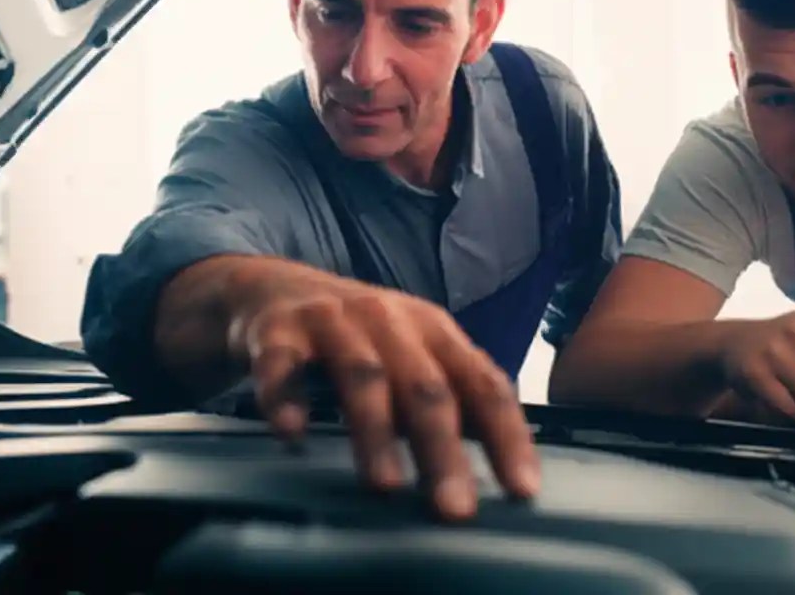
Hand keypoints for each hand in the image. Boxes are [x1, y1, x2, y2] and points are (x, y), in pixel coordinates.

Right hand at [231, 274, 539, 520]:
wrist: (272, 287)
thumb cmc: (359, 335)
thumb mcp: (414, 354)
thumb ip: (455, 399)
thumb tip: (506, 466)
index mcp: (434, 331)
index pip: (484, 384)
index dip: (507, 436)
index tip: (521, 489)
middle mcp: (390, 321)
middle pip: (426, 388)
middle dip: (444, 450)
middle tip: (455, 508)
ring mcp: (334, 322)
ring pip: (362, 377)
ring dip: (376, 433)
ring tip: (386, 485)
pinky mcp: (277, 330)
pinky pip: (281, 365)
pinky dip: (286, 398)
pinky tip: (292, 433)